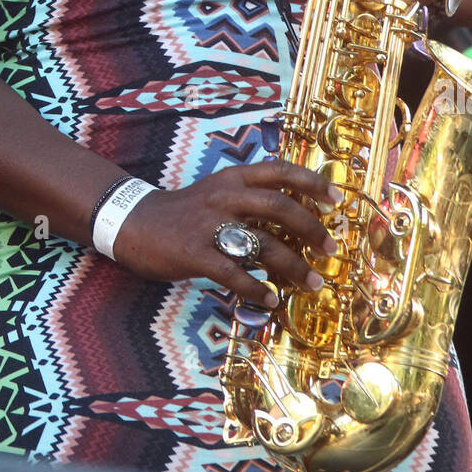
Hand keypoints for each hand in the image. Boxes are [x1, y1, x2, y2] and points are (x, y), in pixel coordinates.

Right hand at [112, 161, 344, 306]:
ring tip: (313, 283)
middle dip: (312, 229)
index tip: (337, 199)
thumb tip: (295, 214)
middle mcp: (225, 196)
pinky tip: (270, 300)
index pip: (279, 171)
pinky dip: (256, 289)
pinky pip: (234, 274)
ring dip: (294, 266)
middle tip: (331, 250)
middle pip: (280, 207)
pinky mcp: (195, 254)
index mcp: (233, 178)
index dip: (312, 182)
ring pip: (263, 244)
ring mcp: (209, 225)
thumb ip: (250, 197)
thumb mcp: (217, 191)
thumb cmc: (183, 211)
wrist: (133, 222)